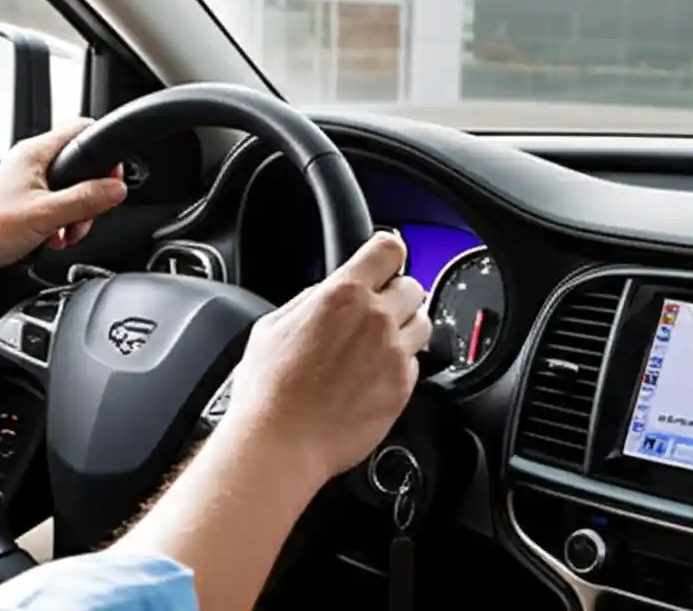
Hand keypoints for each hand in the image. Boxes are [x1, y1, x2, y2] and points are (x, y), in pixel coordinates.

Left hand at [0, 119, 126, 300]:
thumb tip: (117, 188)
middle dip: (92, 195)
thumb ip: (85, 199)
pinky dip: (61, 225)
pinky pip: (56, 209)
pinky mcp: (22, 207)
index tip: (112, 180)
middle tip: (85, 217)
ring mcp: (26, 186)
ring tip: (67, 233)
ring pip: (70, 192)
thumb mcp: (46, 214)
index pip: (81, 131)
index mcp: (35, 154)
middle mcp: (30, 165)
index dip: (104, 152)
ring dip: (77, 215)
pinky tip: (53, 240)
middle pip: (81, 167)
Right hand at [224, 232, 430, 481]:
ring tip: (377, 346)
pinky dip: (399, 365)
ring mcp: (394, 353)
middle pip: (412, 286)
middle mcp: (376, 319)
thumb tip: (330, 291)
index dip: (387, 255)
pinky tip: (371, 377)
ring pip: (423, 323)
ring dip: (405, 328)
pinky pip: (415, 363)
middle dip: (395, 295)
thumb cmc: (269, 389)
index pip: (388, 249)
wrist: (281, 442)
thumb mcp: (274, 324)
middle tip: (373, 313)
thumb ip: (311, 299)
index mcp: (344, 295)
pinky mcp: (403, 386)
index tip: (383, 263)